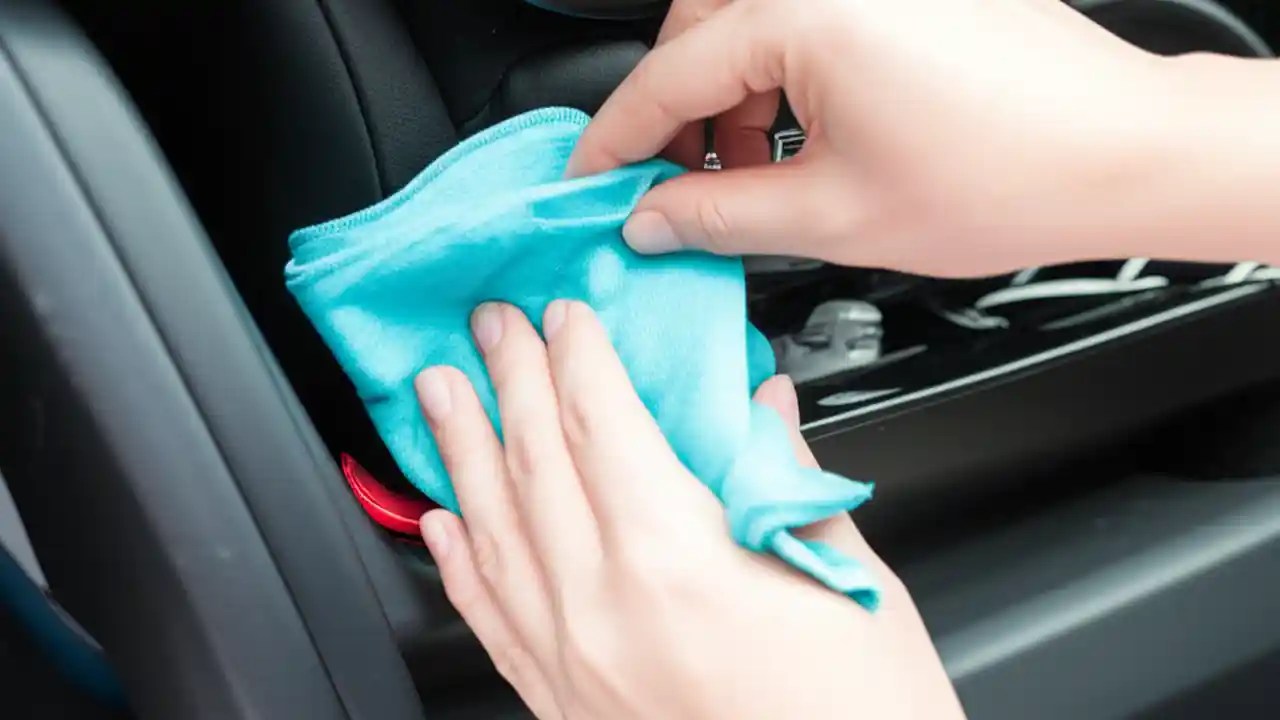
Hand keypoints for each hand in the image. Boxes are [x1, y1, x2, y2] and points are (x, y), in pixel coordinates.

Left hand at [414, 300, 963, 718]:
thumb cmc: (865, 716)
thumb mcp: (850, 580)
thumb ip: (787, 481)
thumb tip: (761, 409)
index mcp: (676, 562)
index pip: (600, 422)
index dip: (578, 356)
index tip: (565, 314)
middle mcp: (603, 609)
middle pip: (537, 461)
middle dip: (510, 379)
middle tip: (491, 324)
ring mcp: (573, 663)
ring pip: (493, 529)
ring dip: (462, 450)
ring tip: (438, 393)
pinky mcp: (565, 704)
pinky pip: (490, 617)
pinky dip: (461, 559)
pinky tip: (442, 519)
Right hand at [567, 0, 1175, 276]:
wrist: (1118, 153)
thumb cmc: (1007, 173)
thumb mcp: (829, 216)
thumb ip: (717, 213)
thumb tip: (650, 215)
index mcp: (804, 11)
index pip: (667, 75)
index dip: (617, 140)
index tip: (589, 181)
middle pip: (695, 33)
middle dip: (671, 116)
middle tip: (665, 189)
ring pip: (745, 23)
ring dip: (724, 97)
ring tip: (738, 176)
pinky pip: (800, 18)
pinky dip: (775, 77)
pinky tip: (787, 139)